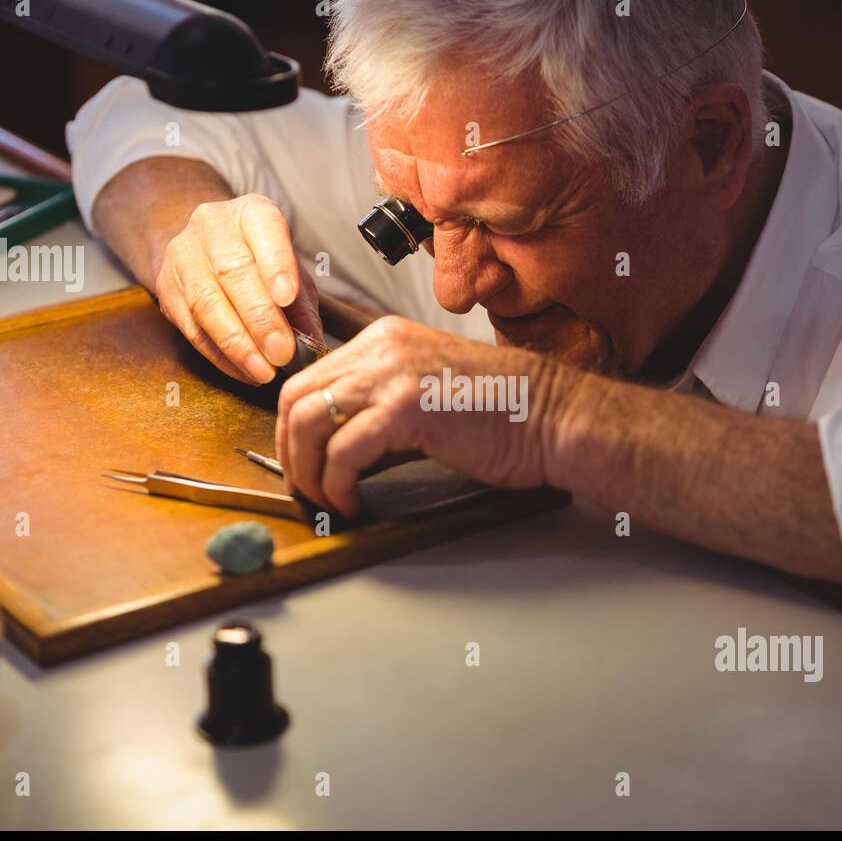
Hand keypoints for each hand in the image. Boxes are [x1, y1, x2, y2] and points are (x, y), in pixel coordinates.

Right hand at [153, 194, 322, 383]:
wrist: (204, 249)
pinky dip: (220, 356)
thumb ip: (302, 305)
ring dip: (237, 344)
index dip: (276, 264)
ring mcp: (182, 256)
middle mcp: (211, 226)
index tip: (287, 297)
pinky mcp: (166, 289)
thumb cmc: (260, 263)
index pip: (263, 229)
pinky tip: (244, 371)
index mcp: (251, 213)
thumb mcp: (291, 272)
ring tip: (263, 371)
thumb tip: (311, 343)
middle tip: (281, 352)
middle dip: (259, 318)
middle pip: (232, 272)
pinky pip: (192, 328)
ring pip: (206, 303)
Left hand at [276, 315, 570, 515]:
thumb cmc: (501, 414)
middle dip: (291, 452)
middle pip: (294, 397)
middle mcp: (381, 347)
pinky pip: (342, 452)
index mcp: (384, 338)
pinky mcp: (406, 407)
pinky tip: (355, 502)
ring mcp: (392, 373)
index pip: (308, 378)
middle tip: (307, 489)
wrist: (551, 417)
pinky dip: (338, 485)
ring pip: (308, 422)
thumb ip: (378, 410)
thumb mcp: (425, 395)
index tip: (303, 465)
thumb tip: (332, 451)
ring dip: (308, 472)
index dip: (294, 430)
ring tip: (329, 499)